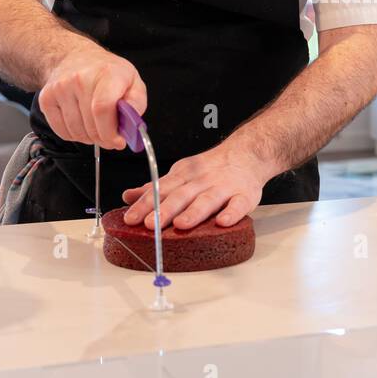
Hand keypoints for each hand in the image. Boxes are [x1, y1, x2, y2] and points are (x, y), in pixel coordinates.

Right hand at [38, 45, 146, 148]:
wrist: (75, 57)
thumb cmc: (106, 72)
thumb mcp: (133, 82)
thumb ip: (135, 105)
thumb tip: (129, 127)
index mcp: (107, 74)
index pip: (103, 109)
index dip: (110, 132)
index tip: (117, 141)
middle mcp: (80, 79)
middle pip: (90, 125)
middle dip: (103, 138)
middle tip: (109, 136)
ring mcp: (60, 88)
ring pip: (76, 131)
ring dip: (89, 138)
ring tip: (95, 127)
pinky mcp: (46, 98)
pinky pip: (61, 131)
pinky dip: (73, 135)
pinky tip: (81, 124)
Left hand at [122, 142, 268, 229]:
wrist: (248, 153)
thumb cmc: (211, 169)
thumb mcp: (181, 173)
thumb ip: (156, 187)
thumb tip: (128, 197)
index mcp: (184, 175)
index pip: (161, 189)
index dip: (145, 204)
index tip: (131, 218)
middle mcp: (202, 180)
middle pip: (181, 195)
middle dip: (165, 209)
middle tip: (150, 224)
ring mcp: (224, 187)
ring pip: (208, 199)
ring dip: (194, 212)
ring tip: (181, 224)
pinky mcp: (245, 195)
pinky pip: (239, 204)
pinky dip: (232, 212)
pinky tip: (223, 222)